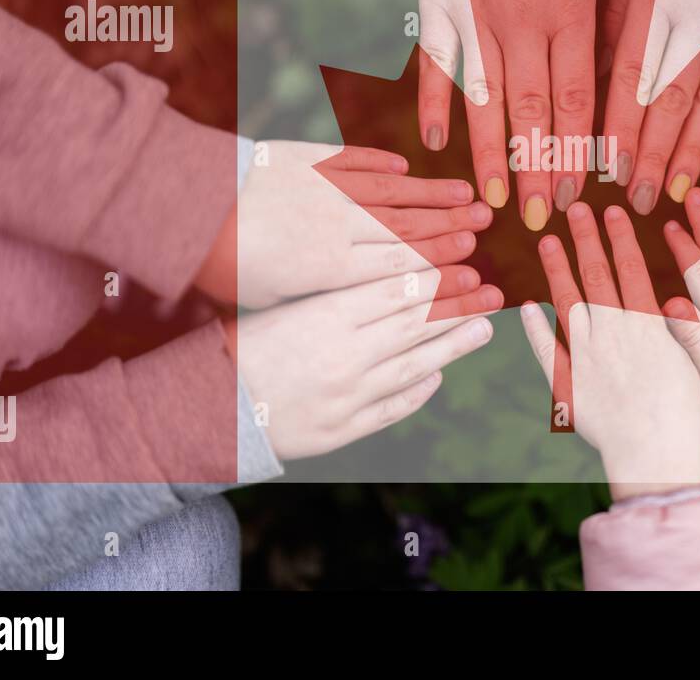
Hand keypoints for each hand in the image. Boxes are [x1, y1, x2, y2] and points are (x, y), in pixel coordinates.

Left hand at [195, 141, 490, 309]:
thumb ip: (317, 301)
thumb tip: (350, 312)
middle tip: (487, 225)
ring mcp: (326, 188)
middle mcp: (340, 226)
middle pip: (408, 228)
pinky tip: (406, 167)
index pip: (401, 268)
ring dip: (432, 194)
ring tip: (467, 195)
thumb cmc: (219, 268)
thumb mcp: (272, 301)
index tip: (474, 269)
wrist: (186, 209)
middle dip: (452, 228)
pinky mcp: (306, 158)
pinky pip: (353, 160)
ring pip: (392, 192)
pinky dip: (381, 163)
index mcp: (334, 269)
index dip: (442, 268)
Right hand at [228, 265, 503, 459]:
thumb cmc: (241, 344)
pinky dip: (419, 391)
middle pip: (415, 325)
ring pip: (414, 366)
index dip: (439, 279)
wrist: (206, 407)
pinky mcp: (343, 430)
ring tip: (483, 329)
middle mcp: (343, 354)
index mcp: (325, 314)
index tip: (468, 268)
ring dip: (453, 347)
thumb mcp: (287, 305)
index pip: (397, 291)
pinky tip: (437, 375)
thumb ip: (338, 293)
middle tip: (492, 295)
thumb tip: (391, 278)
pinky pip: (393, 408)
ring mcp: (347, 395)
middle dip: (459, 308)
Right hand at [420, 0, 601, 228]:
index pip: (578, 99)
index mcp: (573, 7)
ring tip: (493, 201)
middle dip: (540, 172)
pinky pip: (436, 58)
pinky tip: (435, 142)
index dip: (580, 154)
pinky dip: (435, 101)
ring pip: (484, 96)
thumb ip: (594, 25)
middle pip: (534, 111)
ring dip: (490, 154)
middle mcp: (524, 16)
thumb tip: (606, 88)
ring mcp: (475, 7)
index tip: (583, 197)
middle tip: (543, 222)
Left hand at [520, 203, 699, 499]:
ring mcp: (587, 355)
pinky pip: (547, 350)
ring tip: (547, 241)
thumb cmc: (683, 410)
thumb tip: (669, 295)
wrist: (656, 451)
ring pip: (568, 303)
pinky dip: (534, 328)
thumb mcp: (691, 357)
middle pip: (597, 276)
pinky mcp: (568, 383)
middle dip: (586, 240)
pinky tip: (525, 307)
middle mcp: (614, 332)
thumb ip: (676, 325)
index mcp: (647, 323)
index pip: (630, 268)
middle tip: (575, 209)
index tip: (610, 212)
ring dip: (558, 271)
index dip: (619, 237)